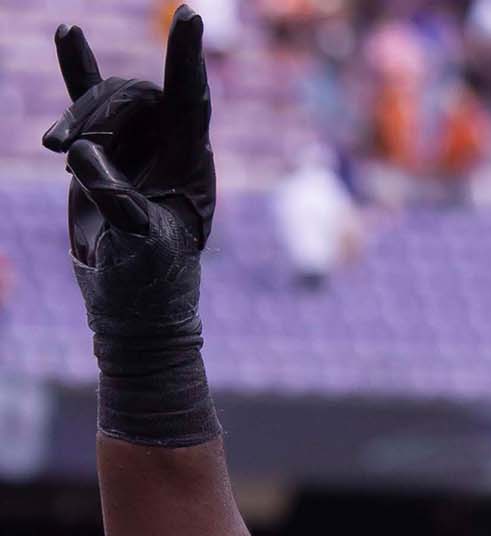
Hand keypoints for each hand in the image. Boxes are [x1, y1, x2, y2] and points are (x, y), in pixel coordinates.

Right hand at [42, 7, 213, 340]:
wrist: (128, 305)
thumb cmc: (148, 281)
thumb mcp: (137, 244)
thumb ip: (114, 198)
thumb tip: (81, 153)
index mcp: (191, 165)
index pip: (192, 102)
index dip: (188, 60)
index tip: (190, 16)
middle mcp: (168, 147)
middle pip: (134, 98)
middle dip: (96, 113)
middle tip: (61, 149)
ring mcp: (136, 145)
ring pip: (105, 103)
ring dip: (76, 115)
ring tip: (51, 146)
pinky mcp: (103, 152)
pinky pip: (89, 105)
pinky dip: (76, 73)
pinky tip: (67, 33)